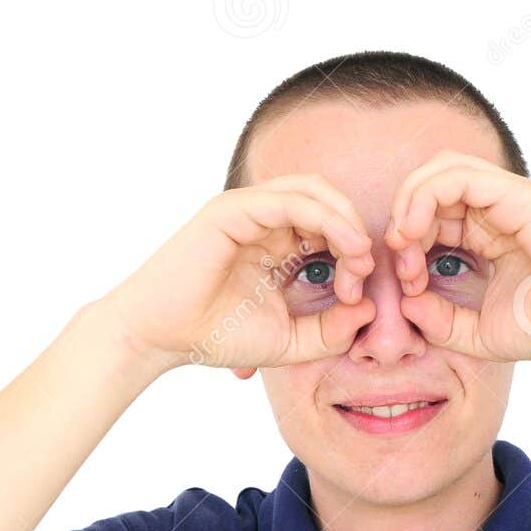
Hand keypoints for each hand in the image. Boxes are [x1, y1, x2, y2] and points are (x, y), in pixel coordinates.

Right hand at [109, 175, 376, 370]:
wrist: (161, 338)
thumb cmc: (216, 336)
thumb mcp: (290, 341)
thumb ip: (331, 330)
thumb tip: (370, 309)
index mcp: (277, 243)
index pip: (331, 227)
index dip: (355, 253)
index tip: (360, 296)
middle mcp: (264, 220)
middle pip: (328, 200)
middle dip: (355, 232)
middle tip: (365, 271)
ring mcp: (247, 210)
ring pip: (313, 190)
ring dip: (345, 219)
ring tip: (359, 255)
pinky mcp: (231, 209)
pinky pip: (288, 199)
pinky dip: (324, 216)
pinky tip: (344, 246)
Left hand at [386, 151, 530, 361]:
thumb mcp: (481, 334)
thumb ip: (441, 322)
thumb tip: (406, 303)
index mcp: (487, 234)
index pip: (430, 216)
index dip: (407, 245)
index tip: (409, 286)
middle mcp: (495, 209)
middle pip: (428, 187)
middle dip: (402, 224)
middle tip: (403, 267)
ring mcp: (506, 198)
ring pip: (439, 170)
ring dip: (409, 203)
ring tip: (403, 243)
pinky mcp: (516, 195)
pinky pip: (457, 175)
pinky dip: (424, 195)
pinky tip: (415, 231)